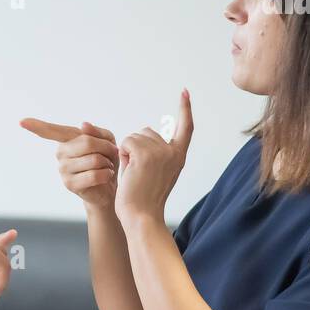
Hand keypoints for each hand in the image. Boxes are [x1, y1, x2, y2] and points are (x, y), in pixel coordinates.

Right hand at [20, 117, 118, 209]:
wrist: (109, 187)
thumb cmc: (106, 160)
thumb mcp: (107, 140)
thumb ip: (97, 132)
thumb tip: (83, 125)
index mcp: (65, 139)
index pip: (49, 131)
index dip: (36, 126)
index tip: (21, 121)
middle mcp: (60, 153)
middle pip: (87, 142)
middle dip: (106, 148)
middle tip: (110, 154)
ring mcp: (62, 169)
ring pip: (94, 159)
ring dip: (107, 163)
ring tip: (106, 167)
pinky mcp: (69, 184)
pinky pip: (94, 174)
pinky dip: (106, 174)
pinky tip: (105, 176)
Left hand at [115, 89, 192, 228]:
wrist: (142, 216)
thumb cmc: (144, 199)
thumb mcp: (154, 172)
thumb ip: (153, 154)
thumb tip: (141, 136)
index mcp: (179, 157)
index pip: (185, 127)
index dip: (185, 109)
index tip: (185, 92)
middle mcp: (174, 152)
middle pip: (147, 132)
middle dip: (135, 147)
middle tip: (138, 172)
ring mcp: (161, 152)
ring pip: (135, 137)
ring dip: (128, 152)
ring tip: (134, 173)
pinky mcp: (146, 154)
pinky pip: (127, 142)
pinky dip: (123, 154)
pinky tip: (129, 170)